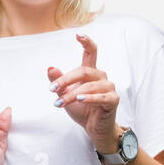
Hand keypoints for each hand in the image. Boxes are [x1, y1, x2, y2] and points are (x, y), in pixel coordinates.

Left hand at [47, 33, 120, 152]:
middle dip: (66, 80)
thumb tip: (50, 68)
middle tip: (52, 89)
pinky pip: (101, 97)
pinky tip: (80, 100)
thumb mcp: (66, 96)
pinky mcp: (113, 100)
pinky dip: (89, 98)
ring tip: (60, 103)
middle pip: (84, 71)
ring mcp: (109, 88)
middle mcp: (101, 77)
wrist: (94, 129)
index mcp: (91, 73)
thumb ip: (59, 82)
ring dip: (73, 94)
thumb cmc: (82, 111)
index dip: (86, 42)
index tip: (78, 34)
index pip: (91, 52)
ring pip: (89, 86)